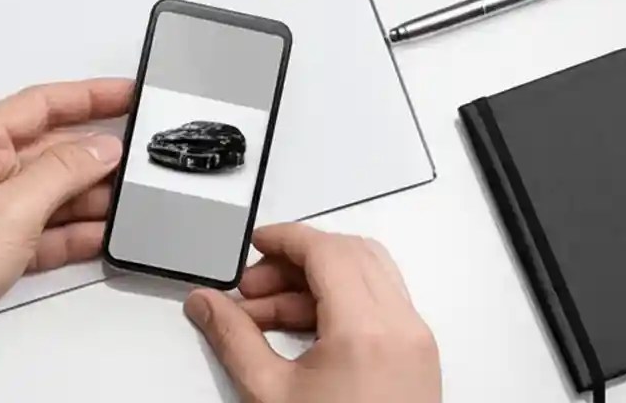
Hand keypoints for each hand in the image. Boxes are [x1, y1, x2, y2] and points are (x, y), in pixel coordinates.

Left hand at [0, 78, 131, 373]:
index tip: (130, 94)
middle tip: (141, 155)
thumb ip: (63, 172)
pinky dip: (75, 231)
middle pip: (51, 147)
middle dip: (95, 153)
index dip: (89, 96)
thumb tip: (102, 145)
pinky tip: (106, 234)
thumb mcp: (13, 210)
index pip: (41, 105)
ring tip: (133, 200)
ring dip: (90, 196)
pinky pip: (47, 227)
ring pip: (53, 190)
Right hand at [184, 224, 440, 402]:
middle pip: (350, 254)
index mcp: (367, 329)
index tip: (254, 244)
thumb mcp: (270, 395)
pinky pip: (381, 304)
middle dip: (295, 261)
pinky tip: (302, 332)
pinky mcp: (418, 357)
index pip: (326, 250)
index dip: (284, 238)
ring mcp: (416, 341)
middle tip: (252, 286)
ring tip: (268, 314)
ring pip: (369, 275)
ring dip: (318, 281)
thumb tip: (206, 305)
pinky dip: (342, 302)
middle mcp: (402, 327)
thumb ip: (233, 339)